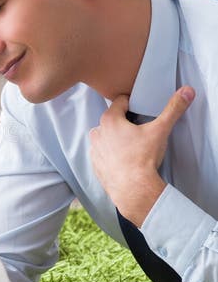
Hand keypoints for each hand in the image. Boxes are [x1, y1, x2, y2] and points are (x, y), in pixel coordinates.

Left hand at [89, 86, 194, 226]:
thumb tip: (186, 92)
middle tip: (140, 131)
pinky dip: (112, 154)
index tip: (141, 111)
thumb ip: (173, 109)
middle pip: (113, 119)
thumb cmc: (143, 158)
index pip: (121, 102)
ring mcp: (94, 150)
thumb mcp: (160, 130)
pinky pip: (103, 153)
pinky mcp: (96, 165)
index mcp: (110, 120)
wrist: (133, 189)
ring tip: (133, 147)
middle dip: (125, 122)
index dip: (133, 104)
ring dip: (117, 138)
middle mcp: (97, 132)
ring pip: (106, 136)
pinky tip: (125, 159)